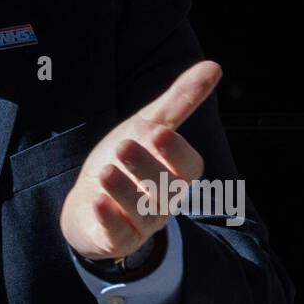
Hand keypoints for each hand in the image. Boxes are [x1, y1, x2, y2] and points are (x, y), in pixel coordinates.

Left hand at [60, 61, 220, 262]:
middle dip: (145, 167)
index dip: (176, 152)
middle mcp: (163, 201)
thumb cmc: (125, 161)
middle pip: (164, 188)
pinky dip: (109, 220)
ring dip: (124, 191)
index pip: (189, 168)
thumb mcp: (147, 126)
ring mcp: (140, 223)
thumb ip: (180, 101)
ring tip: (106, 171)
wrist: (88, 203)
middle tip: (123, 145)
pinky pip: (117, 234)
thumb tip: (214, 65)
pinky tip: (97, 202)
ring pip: (141, 211)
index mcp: (175, 174)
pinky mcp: (114, 238)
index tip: (158, 132)